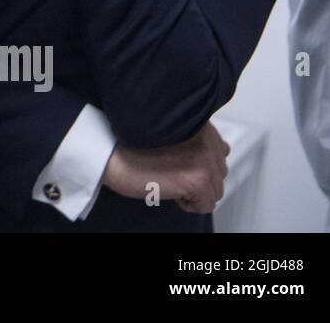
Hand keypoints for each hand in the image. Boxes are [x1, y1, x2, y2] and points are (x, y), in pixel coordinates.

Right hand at [101, 121, 230, 212]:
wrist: (109, 152)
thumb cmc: (128, 142)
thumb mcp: (166, 130)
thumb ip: (191, 137)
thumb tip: (207, 157)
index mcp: (200, 124)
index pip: (220, 151)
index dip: (199, 162)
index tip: (179, 164)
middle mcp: (207, 139)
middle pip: (219, 173)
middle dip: (198, 178)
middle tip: (171, 173)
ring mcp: (204, 159)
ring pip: (215, 190)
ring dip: (194, 192)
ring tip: (169, 181)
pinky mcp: (197, 179)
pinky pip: (207, 205)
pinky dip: (189, 204)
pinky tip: (169, 190)